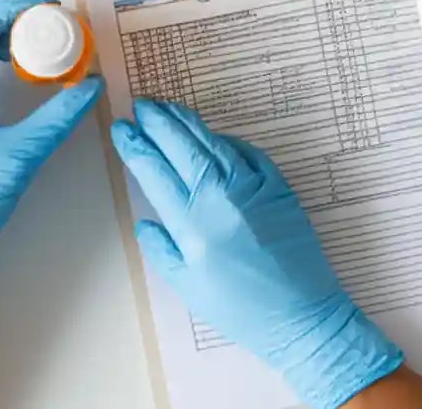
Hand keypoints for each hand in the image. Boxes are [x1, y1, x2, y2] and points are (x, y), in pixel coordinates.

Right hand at [112, 100, 402, 408]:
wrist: (301, 316)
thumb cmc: (241, 310)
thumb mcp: (188, 287)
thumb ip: (161, 250)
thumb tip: (143, 220)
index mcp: (192, 224)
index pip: (154, 171)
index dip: (135, 146)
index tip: (121, 128)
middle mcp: (220, 197)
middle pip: (181, 146)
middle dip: (157, 121)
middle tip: (140, 105)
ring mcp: (253, 187)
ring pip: (213, 141)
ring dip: (187, 121)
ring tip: (167, 107)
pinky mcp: (279, 187)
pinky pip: (248, 152)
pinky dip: (226, 138)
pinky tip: (212, 133)